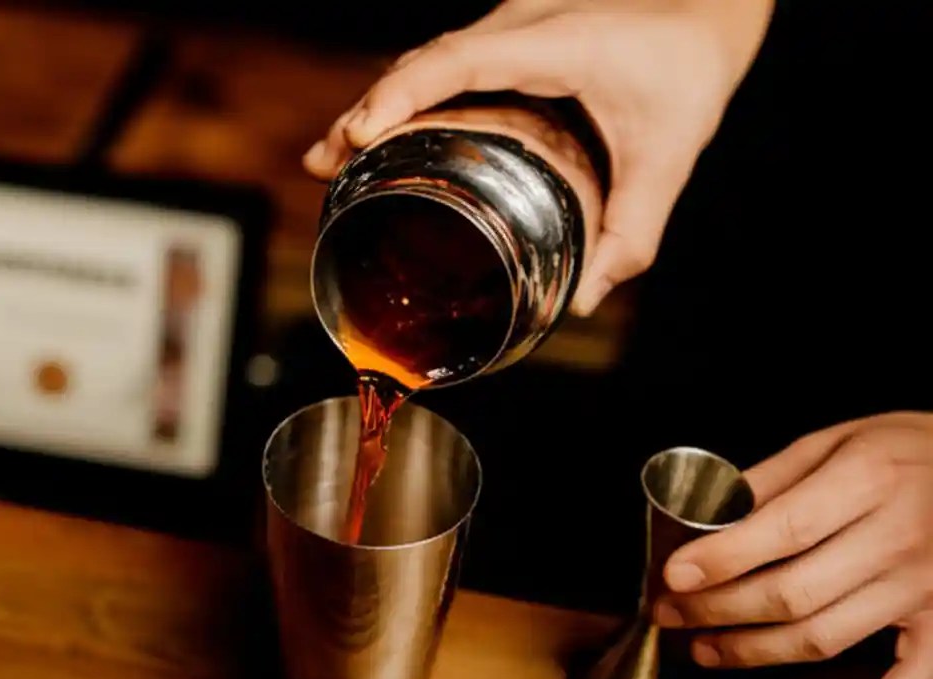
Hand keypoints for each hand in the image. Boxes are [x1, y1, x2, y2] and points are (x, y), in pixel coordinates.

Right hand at [303, 0, 773, 314]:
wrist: (709, 4)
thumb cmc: (690, 63)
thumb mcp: (671, 152)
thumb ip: (635, 230)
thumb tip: (586, 297)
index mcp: (552, 44)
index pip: (457, 60)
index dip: (402, 92)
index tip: (360, 131)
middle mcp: (519, 24)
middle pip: (421, 61)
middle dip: (365, 111)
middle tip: (321, 164)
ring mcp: (509, 25)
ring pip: (424, 59)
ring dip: (376, 103)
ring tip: (332, 155)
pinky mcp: (508, 36)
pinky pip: (442, 61)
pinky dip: (404, 93)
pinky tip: (381, 128)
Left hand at [656, 412, 932, 678]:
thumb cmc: (907, 449)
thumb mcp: (837, 440)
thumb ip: (772, 477)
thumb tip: (709, 516)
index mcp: (868, 482)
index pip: (782, 531)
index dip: (721, 559)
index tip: (673, 576)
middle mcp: (898, 539)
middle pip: (793, 593)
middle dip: (718, 609)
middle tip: (671, 612)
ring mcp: (925, 588)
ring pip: (825, 636)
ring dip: (755, 650)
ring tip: (705, 647)